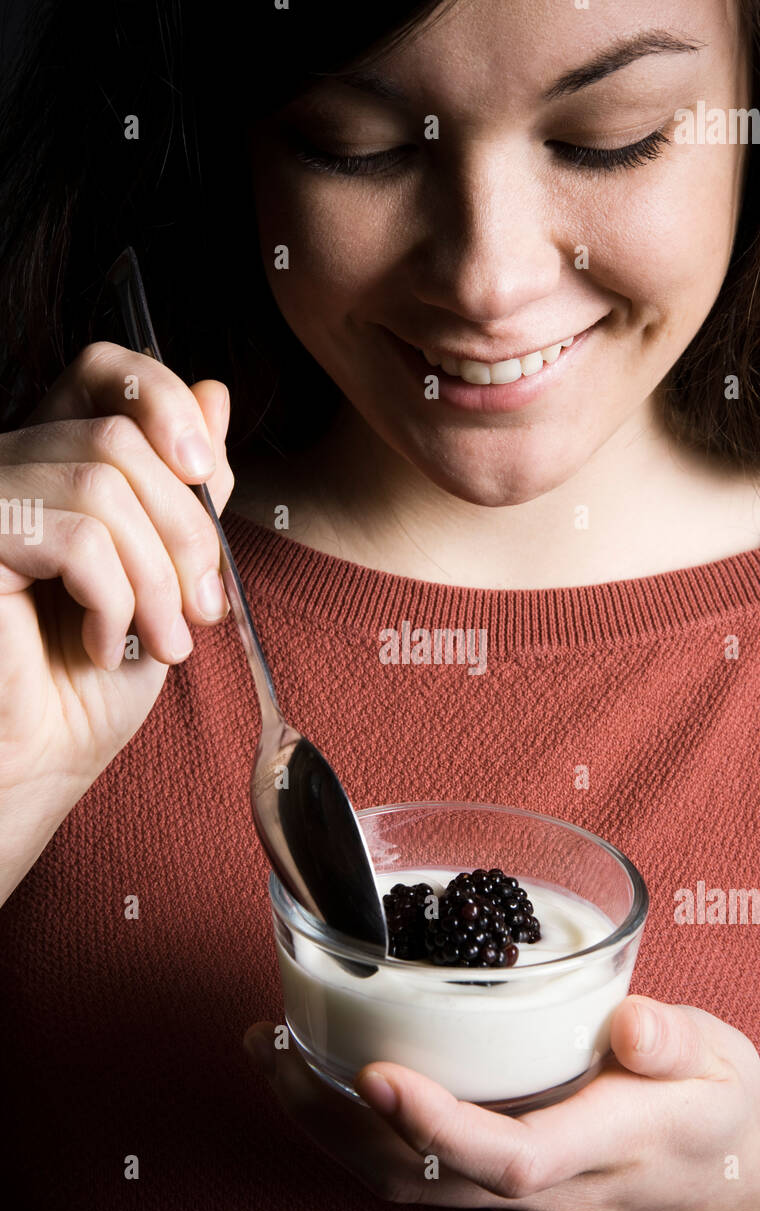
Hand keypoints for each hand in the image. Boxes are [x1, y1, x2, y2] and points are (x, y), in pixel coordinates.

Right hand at [0, 342, 233, 827]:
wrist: (37, 765)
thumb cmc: (91, 682)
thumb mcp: (165, 573)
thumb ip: (186, 489)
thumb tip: (214, 392)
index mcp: (52, 463)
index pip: (100, 371)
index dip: (162, 399)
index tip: (205, 473)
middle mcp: (8, 467)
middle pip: (120, 438)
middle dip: (187, 531)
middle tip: (203, 611)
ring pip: (102, 481)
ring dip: (158, 575)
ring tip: (164, 644)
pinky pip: (74, 535)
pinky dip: (114, 596)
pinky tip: (101, 645)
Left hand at [243, 995, 759, 1210]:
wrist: (723, 1192)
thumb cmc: (714, 1113)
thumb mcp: (722, 1060)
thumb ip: (675, 1042)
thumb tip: (630, 1024)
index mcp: (608, 1143)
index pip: (513, 1155)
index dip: (438, 1123)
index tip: (376, 1072)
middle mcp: (550, 1184)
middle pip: (427, 1179)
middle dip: (336, 1121)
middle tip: (274, 1045)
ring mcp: (516, 1197)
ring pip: (405, 1185)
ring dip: (326, 1127)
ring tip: (272, 1052)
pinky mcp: (496, 1189)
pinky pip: (413, 1176)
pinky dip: (352, 1132)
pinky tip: (321, 1075)